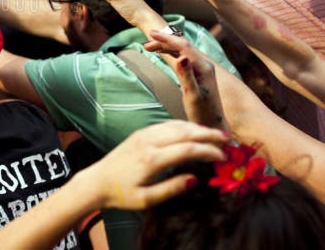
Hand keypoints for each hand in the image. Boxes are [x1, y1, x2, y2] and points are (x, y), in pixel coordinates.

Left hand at [87, 120, 227, 209]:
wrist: (97, 181)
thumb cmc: (121, 194)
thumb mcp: (146, 199)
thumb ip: (171, 189)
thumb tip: (194, 179)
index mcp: (151, 159)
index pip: (187, 149)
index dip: (208, 151)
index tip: (223, 157)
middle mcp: (148, 142)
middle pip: (184, 132)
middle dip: (208, 134)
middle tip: (228, 139)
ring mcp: (144, 134)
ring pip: (176, 125)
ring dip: (197, 128)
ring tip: (216, 134)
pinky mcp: (141, 133)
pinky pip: (166, 124)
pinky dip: (183, 126)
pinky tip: (194, 131)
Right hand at [143, 31, 228, 130]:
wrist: (213, 125)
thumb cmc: (202, 114)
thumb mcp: (192, 95)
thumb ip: (186, 76)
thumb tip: (181, 57)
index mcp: (203, 68)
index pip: (183, 46)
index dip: (167, 38)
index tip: (151, 34)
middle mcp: (204, 65)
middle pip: (182, 45)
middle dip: (164, 41)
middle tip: (145, 44)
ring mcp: (202, 69)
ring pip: (183, 51)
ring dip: (166, 46)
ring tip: (149, 48)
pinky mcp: (199, 74)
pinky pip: (184, 57)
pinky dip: (171, 53)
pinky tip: (164, 54)